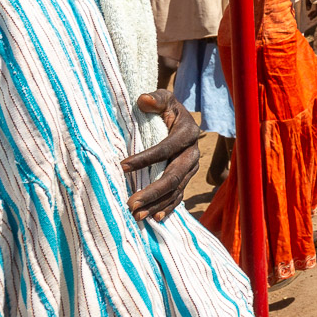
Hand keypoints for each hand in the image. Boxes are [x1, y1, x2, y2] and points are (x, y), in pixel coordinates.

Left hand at [123, 90, 201, 221]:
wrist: (177, 117)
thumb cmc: (165, 107)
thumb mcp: (163, 98)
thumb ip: (155, 98)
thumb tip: (143, 99)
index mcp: (188, 132)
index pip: (167, 147)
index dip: (146, 158)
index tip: (122, 166)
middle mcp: (193, 152)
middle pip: (174, 175)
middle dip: (153, 191)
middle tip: (131, 204)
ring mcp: (191, 167)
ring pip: (176, 189)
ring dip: (157, 203)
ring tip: (137, 215)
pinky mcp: (186, 177)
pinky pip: (179, 195)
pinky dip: (169, 207)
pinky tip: (156, 218)